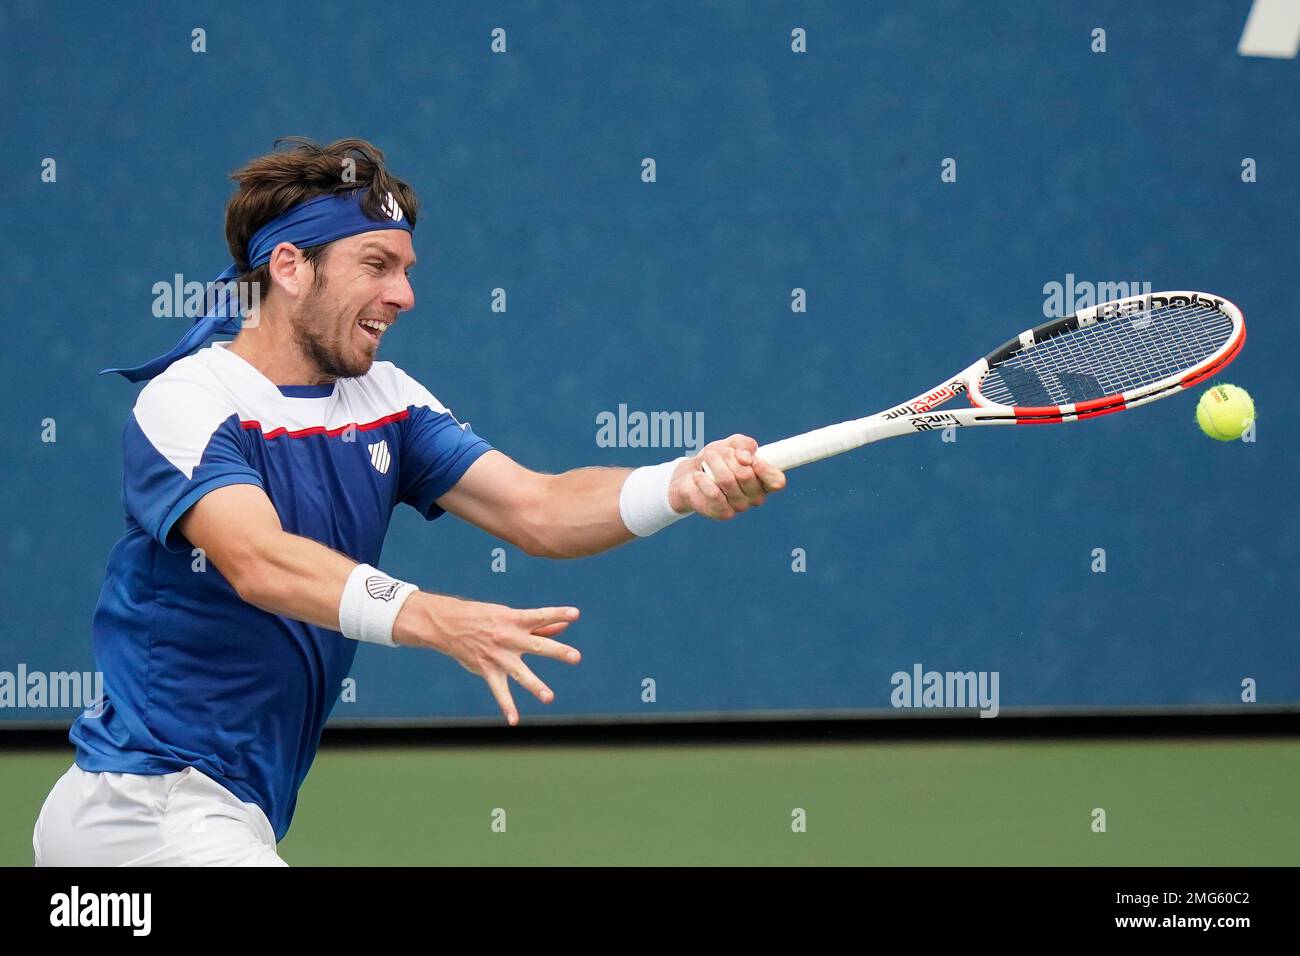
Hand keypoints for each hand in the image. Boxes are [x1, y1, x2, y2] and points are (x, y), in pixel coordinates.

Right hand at [396, 594, 580, 724]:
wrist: (449, 624)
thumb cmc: (486, 618)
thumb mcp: (510, 616)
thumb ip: (540, 625)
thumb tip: (565, 626)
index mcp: (516, 620)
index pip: (541, 615)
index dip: (558, 613)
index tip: (576, 614)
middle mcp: (509, 638)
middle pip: (537, 645)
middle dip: (557, 651)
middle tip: (575, 657)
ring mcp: (498, 656)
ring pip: (519, 672)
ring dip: (535, 685)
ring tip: (549, 698)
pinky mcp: (487, 670)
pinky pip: (499, 690)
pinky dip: (506, 705)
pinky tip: (515, 720)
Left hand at [668, 433, 786, 519]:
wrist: (692, 474)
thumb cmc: (718, 458)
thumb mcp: (733, 444)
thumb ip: (745, 445)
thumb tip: (746, 458)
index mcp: (765, 481)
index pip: (777, 481)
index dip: (764, 468)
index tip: (749, 458)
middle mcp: (756, 497)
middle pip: (746, 475)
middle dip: (729, 457)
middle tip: (721, 453)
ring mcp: (740, 506)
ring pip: (728, 481)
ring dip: (714, 463)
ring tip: (708, 458)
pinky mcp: (723, 513)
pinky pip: (715, 495)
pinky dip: (704, 481)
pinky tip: (698, 475)